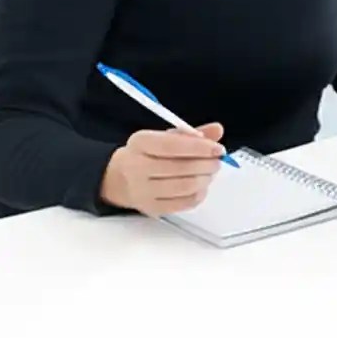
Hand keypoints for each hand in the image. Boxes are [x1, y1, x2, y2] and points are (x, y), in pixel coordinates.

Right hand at [100, 123, 225, 216]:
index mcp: (141, 143)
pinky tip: (201, 186)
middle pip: (180, 168)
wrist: (117, 179)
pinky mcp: (151, 208)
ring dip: (205, 179)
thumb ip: (191, 134)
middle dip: (206, 164)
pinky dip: (199, 194)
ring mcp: (142, 191)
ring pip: (184, 187)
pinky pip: (183, 204)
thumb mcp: (164, 137)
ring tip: (210, 172)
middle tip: (217, 161)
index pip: (173, 145)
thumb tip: (217, 129)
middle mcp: (137, 167)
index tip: (219, 149)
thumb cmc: (146, 154)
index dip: (200, 148)